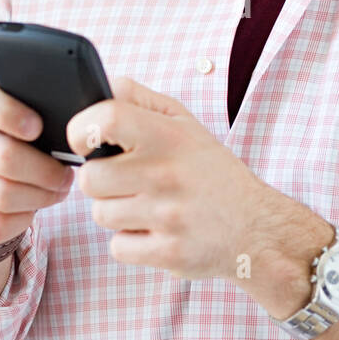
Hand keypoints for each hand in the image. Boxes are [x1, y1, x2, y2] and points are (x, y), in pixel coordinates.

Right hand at [0, 76, 74, 243]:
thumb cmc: (17, 144)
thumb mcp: (25, 120)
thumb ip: (44, 112)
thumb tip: (81, 128)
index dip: (9, 112)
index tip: (38, 128)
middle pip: (5, 156)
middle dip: (46, 171)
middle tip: (66, 176)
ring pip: (3, 195)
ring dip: (40, 197)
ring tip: (57, 191)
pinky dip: (23, 220)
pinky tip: (32, 209)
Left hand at [66, 77, 271, 280]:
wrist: (256, 227)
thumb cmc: (211, 170)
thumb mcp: (184, 122)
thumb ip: (139, 99)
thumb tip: (102, 86)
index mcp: (168, 136)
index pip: (106, 119)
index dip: (82, 129)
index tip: (85, 140)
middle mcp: (166, 173)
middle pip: (90, 178)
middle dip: (100, 181)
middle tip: (124, 180)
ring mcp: (168, 216)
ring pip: (102, 214)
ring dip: (117, 212)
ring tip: (146, 205)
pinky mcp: (169, 253)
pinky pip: (118, 247)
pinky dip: (131, 243)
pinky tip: (154, 231)